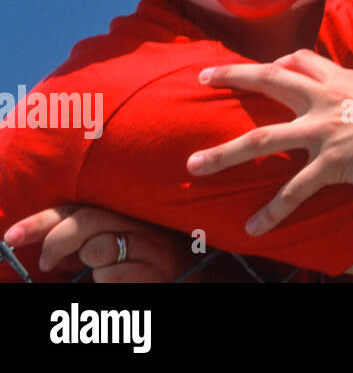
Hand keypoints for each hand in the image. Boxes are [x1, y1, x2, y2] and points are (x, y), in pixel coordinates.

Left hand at [4, 206, 198, 281]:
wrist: (197, 282)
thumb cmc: (151, 266)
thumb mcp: (120, 246)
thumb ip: (91, 240)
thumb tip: (53, 248)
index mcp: (131, 212)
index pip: (79, 206)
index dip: (42, 220)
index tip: (11, 235)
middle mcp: (143, 224)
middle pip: (87, 221)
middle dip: (56, 241)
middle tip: (47, 263)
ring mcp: (152, 247)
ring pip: (98, 249)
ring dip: (90, 266)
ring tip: (105, 270)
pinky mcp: (156, 273)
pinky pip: (112, 275)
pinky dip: (107, 282)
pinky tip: (123, 280)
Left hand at [187, 49, 352, 234]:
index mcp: (347, 82)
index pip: (303, 60)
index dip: (278, 61)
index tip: (261, 64)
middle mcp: (331, 100)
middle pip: (270, 80)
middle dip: (232, 76)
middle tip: (203, 76)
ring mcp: (328, 130)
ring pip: (262, 138)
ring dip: (224, 153)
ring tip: (194, 164)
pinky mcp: (334, 163)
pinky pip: (294, 190)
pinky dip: (272, 211)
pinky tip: (254, 227)